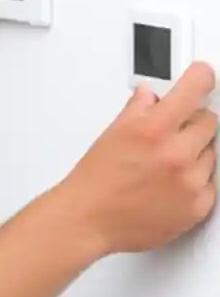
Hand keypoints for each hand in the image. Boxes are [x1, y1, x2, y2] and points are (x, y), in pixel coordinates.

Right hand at [56, 62, 217, 255]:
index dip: (200, 78)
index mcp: (152, 129)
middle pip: (209, 121)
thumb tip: (152, 97)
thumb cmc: (95, 181)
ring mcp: (190, 181)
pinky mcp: (198, 206)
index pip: (194, 88)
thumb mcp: (112, 134)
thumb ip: (137, 109)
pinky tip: (170, 185)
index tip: (202, 77)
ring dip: (194, 154)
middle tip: (169, 135)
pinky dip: (195, 182)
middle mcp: (176, 153)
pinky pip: (211, 183)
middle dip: (191, 123)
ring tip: (164, 167)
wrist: (88, 220)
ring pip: (211, 153)